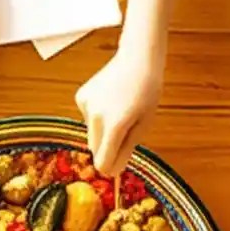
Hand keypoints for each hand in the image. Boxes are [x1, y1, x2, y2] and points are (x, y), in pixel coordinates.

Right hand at [75, 45, 163, 177]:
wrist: (138, 59)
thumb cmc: (147, 91)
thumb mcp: (144, 124)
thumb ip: (126, 149)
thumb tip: (113, 171)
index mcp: (115, 126)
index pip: (103, 162)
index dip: (110, 167)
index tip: (117, 165)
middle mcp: (96, 117)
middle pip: (95, 150)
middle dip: (107, 148)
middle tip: (124, 133)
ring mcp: (86, 106)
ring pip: (92, 134)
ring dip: (103, 131)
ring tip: (120, 111)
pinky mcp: (81, 97)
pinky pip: (88, 118)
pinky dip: (98, 116)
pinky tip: (110, 100)